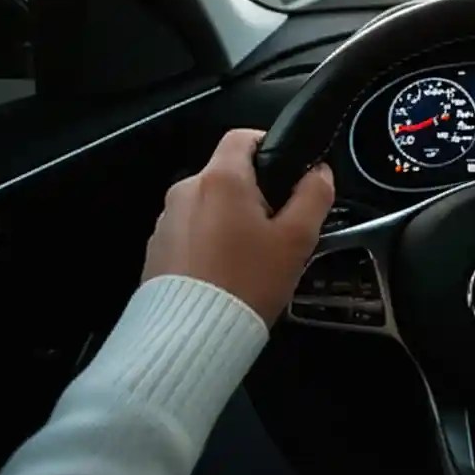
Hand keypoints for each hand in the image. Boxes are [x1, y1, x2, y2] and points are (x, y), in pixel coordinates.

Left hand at [142, 129, 335, 324]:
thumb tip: (319, 172)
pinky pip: (190, 232)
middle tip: (277, 229)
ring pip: (208, 205)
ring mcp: (165, 220)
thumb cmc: (248, 282)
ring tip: (250, 258)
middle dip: (253, 194)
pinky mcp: (155, 249)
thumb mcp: (296, 241)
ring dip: (228, 220)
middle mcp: (186, 190)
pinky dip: (208, 243)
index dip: (268, 146)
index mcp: (221, 179)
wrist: (190, 337)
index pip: (242, 136)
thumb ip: (314, 197)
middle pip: (226, 175)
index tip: (287, 174)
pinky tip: (224, 274)